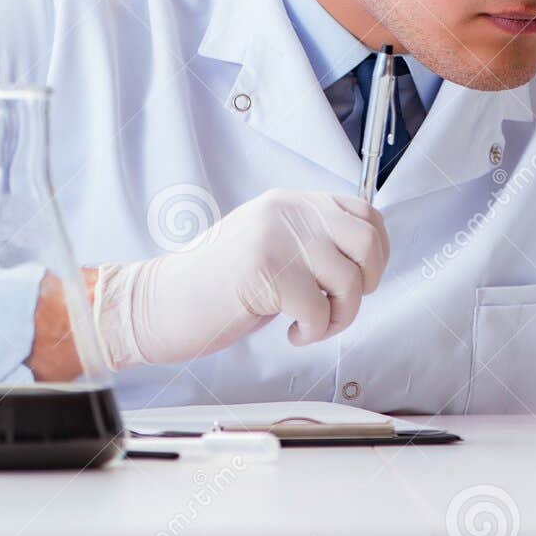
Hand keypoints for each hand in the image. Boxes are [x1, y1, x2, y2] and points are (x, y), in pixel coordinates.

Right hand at [93, 189, 389, 367]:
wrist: (159, 304)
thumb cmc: (214, 285)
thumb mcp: (269, 244)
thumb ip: (311, 240)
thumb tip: (365, 258)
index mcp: (290, 202)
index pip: (364, 212)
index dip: (376, 252)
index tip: (361, 280)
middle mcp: (286, 212)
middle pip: (365, 241)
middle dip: (366, 284)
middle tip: (338, 305)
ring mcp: (274, 238)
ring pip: (348, 280)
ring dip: (339, 316)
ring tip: (311, 325)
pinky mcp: (263, 271)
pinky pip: (319, 308)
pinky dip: (315, 331)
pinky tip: (292, 333)